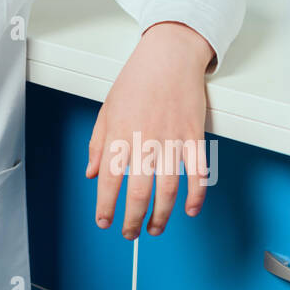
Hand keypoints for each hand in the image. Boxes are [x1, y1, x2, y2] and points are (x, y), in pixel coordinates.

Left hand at [85, 21, 214, 239]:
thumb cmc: (136, 80)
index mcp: (120, 134)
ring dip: (162, 215)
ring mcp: (171, 139)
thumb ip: (97, 144)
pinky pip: (198, 173)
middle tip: (130, 233)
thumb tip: (92, 173)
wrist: (168, 56)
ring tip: (155, 227)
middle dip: (132, 219)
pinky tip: (190, 209)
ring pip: (168, 189)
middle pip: (138, 191)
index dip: (105, 205)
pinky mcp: (194, 136)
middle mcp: (144, 139)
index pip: (109, 179)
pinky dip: (196, 196)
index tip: (104, 221)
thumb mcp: (107, 109)